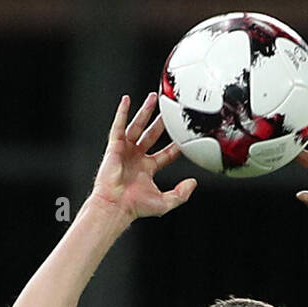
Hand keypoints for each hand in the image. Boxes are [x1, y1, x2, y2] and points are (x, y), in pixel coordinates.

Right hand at [90, 92, 196, 221]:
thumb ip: (181, 194)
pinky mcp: (114, 147)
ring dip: (145, 112)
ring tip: (153, 98)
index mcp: (147, 170)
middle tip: (169, 111)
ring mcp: (125, 151)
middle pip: (151, 135)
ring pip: (137, 127)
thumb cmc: (134, 207)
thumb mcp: (165, 203)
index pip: (165, 154)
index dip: (175, 145)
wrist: (115, 206)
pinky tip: (126, 101)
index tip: (184, 136)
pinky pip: (118, 126)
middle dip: (160, 123)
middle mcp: (136, 158)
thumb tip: (193, 183)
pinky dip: (122, 113)